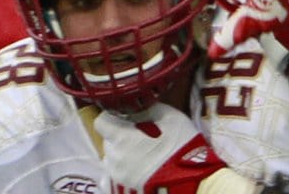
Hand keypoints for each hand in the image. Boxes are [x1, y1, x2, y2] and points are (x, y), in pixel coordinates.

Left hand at [94, 103, 224, 193]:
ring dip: (122, 149)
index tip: (124, 115)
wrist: (188, 178)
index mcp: (121, 137)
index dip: (110, 116)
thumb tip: (136, 104)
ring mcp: (117, 172)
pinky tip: (140, 162)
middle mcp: (114, 155)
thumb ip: (147, 108)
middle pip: (108, 139)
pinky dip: (125, 164)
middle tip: (139, 132)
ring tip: (141, 149)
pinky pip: (117, 169)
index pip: (100, 122)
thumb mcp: (169, 117)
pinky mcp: (124, 184)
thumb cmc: (179, 144)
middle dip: (119, 133)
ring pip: (113, 155)